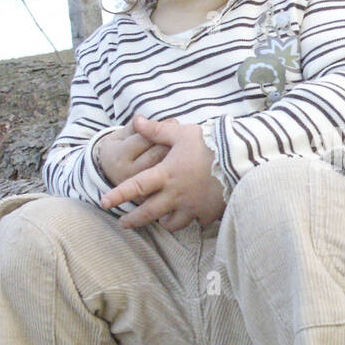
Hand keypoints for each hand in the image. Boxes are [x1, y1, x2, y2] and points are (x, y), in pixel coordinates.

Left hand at [99, 115, 227, 231]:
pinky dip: (193, 220)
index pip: (135, 186)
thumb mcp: (181, 132)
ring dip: (164, 222)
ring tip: (162, 219)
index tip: (104, 202)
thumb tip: (136, 121)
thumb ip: (157, 130)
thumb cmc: (210, 144)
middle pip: (148, 213)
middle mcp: (175, 194)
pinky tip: (193, 216)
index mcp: (166, 174)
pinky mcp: (207, 212)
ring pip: (171, 223)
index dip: (118, 195)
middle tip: (123, 224)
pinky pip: (196, 222)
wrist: (239, 160)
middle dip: (133, 220)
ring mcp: (191, 206)